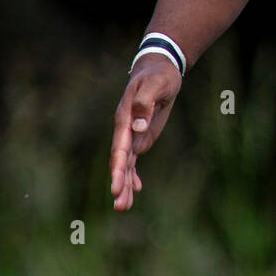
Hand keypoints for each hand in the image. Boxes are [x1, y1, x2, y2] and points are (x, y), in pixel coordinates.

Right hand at [110, 55, 181, 210]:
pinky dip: (134, 174)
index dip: (117, 169)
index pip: (119, 148)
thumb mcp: (155, 84)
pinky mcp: (142, 135)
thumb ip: (145, 103)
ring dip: (125, 184)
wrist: (160, 68)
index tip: (115, 188)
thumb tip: (137, 127)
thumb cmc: (158, 75)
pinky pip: (134, 158)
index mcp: (125, 118)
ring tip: (123, 207)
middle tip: (119, 206)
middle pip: (120, 162)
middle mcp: (125, 129)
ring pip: (126, 164)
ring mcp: (133, 134)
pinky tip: (136, 189)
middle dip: (119, 184)